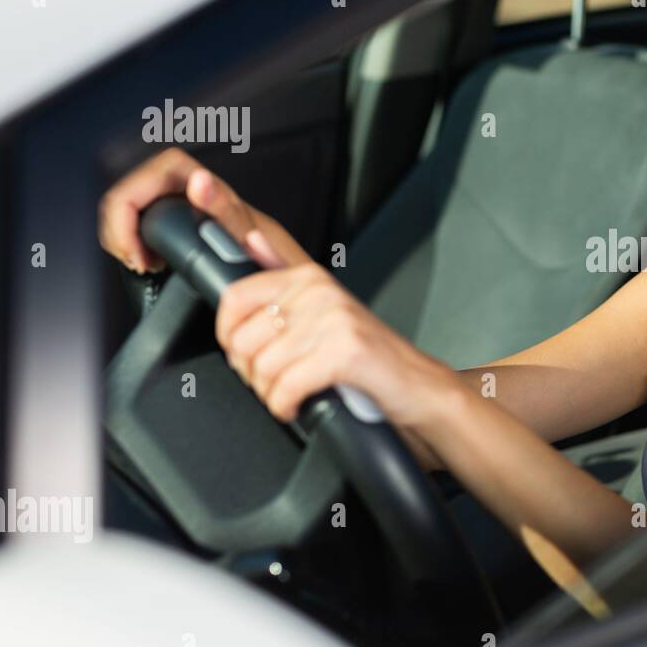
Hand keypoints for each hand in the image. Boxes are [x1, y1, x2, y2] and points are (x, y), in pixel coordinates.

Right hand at [98, 147, 307, 272]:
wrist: (288, 286)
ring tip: (142, 263)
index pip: (157, 169)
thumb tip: (199, 179)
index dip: (129, 203)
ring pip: (131, 205)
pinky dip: (133, 243)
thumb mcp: (253, 240)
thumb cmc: (278, 264)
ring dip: (123, 235)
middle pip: (133, 189)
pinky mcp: (180, 226)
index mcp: (212, 188)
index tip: (135, 246)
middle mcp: (196, 193)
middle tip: (136, 260)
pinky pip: (141, 222)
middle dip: (119, 226)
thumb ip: (226, 209)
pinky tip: (149, 262)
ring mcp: (186, 208)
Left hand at [215, 242, 459, 430]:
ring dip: (271, 394)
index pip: (235, 297)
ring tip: (291, 395)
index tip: (245, 355)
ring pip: (262, 368)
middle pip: (243, 339)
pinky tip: (299, 406)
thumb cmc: (368, 357)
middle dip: (251, 373)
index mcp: (309, 277)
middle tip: (275, 382)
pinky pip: (286, 387)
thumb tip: (252, 240)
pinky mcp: (345, 352)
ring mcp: (335, 320)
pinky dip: (286, 406)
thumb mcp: (323, 313)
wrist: (418, 386)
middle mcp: (320, 292)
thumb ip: (284, 283)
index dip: (228, 336)